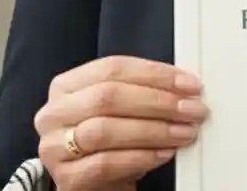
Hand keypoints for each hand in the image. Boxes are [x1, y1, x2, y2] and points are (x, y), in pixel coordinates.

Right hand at [33, 56, 206, 189]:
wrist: (92, 183)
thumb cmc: (109, 141)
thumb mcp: (120, 109)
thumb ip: (144, 91)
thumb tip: (186, 88)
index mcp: (67, 86)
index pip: (113, 68)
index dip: (155, 74)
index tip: (188, 83)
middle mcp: (55, 113)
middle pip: (108, 96)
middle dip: (157, 101)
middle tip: (191, 109)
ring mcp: (55, 146)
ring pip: (105, 130)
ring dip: (153, 130)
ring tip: (183, 132)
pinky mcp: (67, 178)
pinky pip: (106, 164)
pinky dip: (141, 157)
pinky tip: (163, 153)